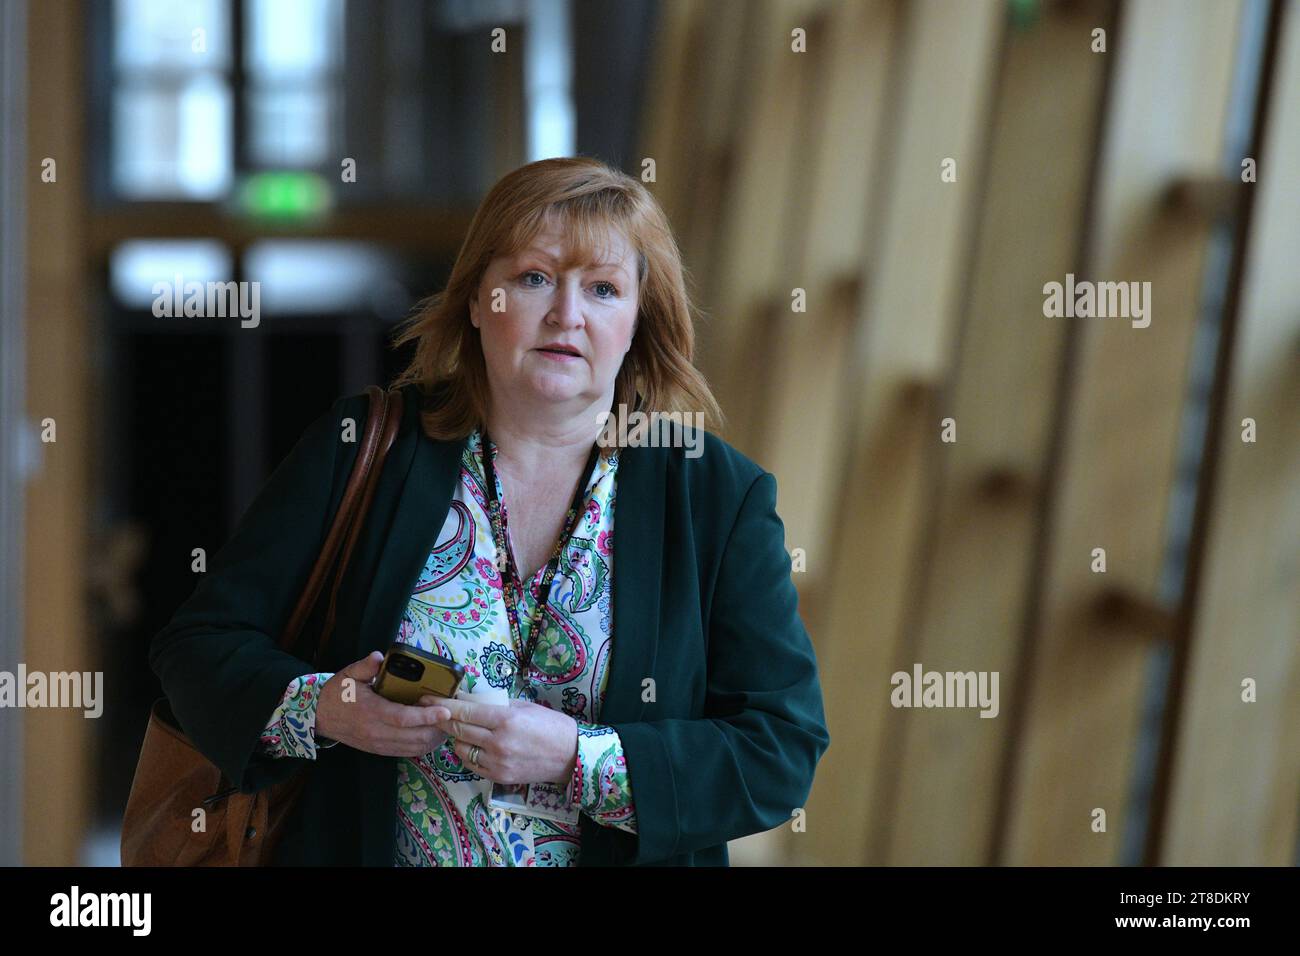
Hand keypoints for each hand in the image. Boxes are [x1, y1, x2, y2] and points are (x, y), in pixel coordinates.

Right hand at [315, 651, 448, 756]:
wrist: (320, 717)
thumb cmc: (338, 693)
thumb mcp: (348, 675)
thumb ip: (364, 666)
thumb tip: (378, 656)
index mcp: (371, 712)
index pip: (403, 718)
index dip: (427, 716)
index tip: (445, 709)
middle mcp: (377, 732)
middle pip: (415, 736)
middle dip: (438, 728)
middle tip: (454, 715)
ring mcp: (379, 744)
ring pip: (414, 748)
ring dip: (434, 738)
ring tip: (447, 724)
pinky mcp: (381, 751)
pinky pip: (408, 752)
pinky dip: (424, 745)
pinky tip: (433, 733)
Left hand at [421, 694, 577, 786]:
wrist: (569, 755)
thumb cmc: (550, 726)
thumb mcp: (524, 707)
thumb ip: (497, 706)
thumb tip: (472, 702)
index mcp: (505, 719)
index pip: (464, 712)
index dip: (443, 705)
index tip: (427, 700)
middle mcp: (498, 742)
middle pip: (458, 730)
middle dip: (442, 720)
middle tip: (432, 713)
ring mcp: (497, 762)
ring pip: (461, 749)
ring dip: (456, 738)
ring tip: (462, 731)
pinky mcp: (498, 777)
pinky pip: (472, 764)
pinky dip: (468, 754)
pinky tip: (474, 746)